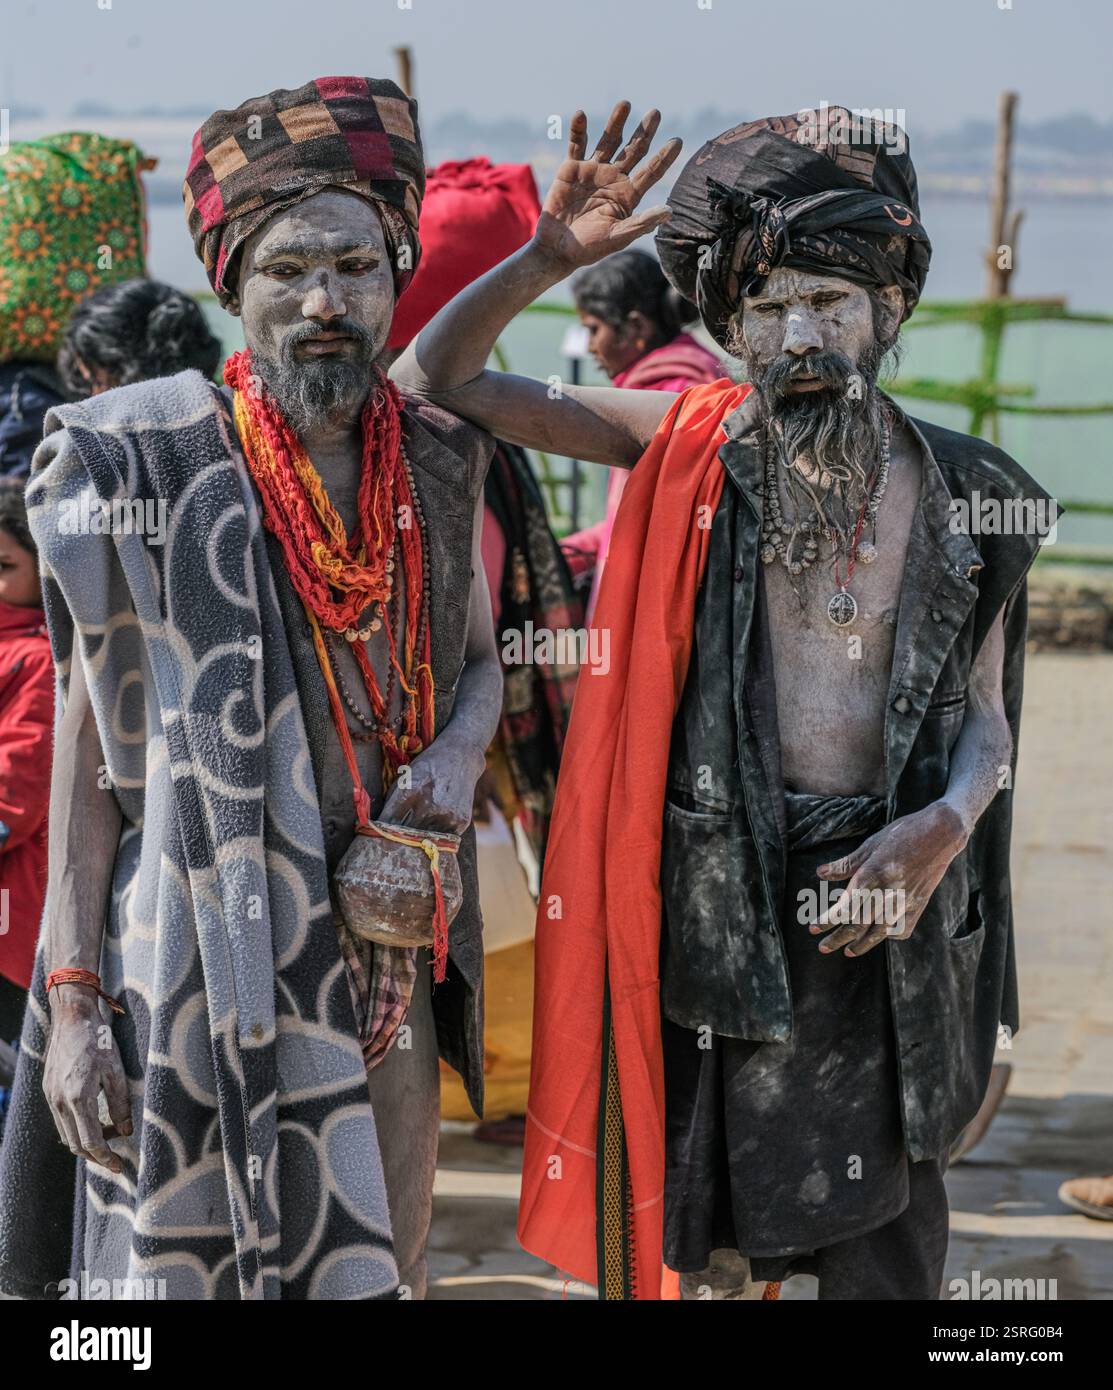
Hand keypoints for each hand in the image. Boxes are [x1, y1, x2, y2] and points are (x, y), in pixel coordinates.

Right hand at [43, 988, 131, 1171]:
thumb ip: (121, 1103)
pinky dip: (76, 1126)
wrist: (72, 1018)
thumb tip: (126, 1131)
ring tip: (109, 1133)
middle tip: (115, 1154)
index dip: (105, 1157)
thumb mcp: (116, 1070)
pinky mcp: (48, 1089)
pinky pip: (61, 1119)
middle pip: (75, 1143)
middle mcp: (60, 1101)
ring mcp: (50, 1096)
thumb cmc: (99, 1040)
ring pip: (66, 1133)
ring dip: (85, 1140)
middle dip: (95, 1154)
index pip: (90, 1141)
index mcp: (79, 1097)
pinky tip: (94, 1117)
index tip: (118, 1166)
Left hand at [379, 740, 485, 834]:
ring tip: (416, 833)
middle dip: (397, 840)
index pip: (389, 823)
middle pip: (406, 836)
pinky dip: (436, 836)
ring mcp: (447, 814)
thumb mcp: (405, 777)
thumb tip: (379, 828)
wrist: (462, 757)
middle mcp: (429, 804)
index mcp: (411, 790)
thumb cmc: (427, 767)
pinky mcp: (461, 822)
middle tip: (391, 846)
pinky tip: (436, 822)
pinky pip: (441, 839)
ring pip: (424, 841)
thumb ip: (392, 802)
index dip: (381, 834)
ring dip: (418, 840)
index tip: (376, 841)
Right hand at [534, 101, 681, 272]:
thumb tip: (669, 211)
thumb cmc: (590, 248)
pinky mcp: (571, 168)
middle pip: (633, 150)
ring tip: (625, 104)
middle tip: (656, 113)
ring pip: (608, 141)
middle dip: (645, 132)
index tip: (678, 142)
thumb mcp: (618, 237)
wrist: (557, 249)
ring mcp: (593, 171)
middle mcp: (613, 179)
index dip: (664, 157)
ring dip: (616, 123)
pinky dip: (578, 129)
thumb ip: (642, 223)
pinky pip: (576, 144)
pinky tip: (581, 115)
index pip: (651, 172)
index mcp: (628, 195)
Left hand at [812, 802, 968, 956]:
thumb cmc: (903, 834)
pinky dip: (891, 935)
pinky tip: (881, 936)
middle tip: (823, 947)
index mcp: (871, 876)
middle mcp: (887, 893)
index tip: (813, 928)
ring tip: (848, 951)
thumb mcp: (870, 845)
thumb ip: (846, 864)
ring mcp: (905, 902)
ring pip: (880, 932)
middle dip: (838, 938)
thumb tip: (820, 873)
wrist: (941, 833)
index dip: (827, 921)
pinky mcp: (919, 905)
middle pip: (859, 925)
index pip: (845, 908)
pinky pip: (903, 928)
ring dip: (862, 944)